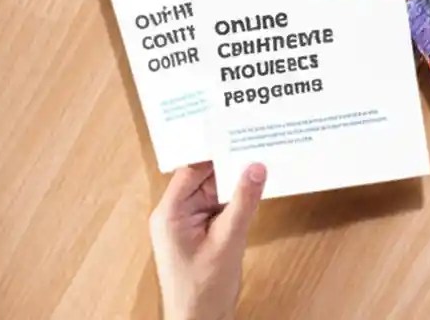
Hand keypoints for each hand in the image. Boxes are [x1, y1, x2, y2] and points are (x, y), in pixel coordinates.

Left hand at [150, 162, 266, 319]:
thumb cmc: (203, 291)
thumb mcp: (228, 241)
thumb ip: (243, 202)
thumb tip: (256, 168)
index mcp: (170, 213)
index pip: (191, 170)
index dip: (215, 154)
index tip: (239, 138)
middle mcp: (174, 215)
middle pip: (203, 179)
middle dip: (229, 169)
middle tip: (257, 149)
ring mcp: (186, 226)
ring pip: (212, 193)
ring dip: (233, 187)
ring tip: (259, 168)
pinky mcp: (198, 235)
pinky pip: (216, 209)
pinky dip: (233, 204)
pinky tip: (252, 196)